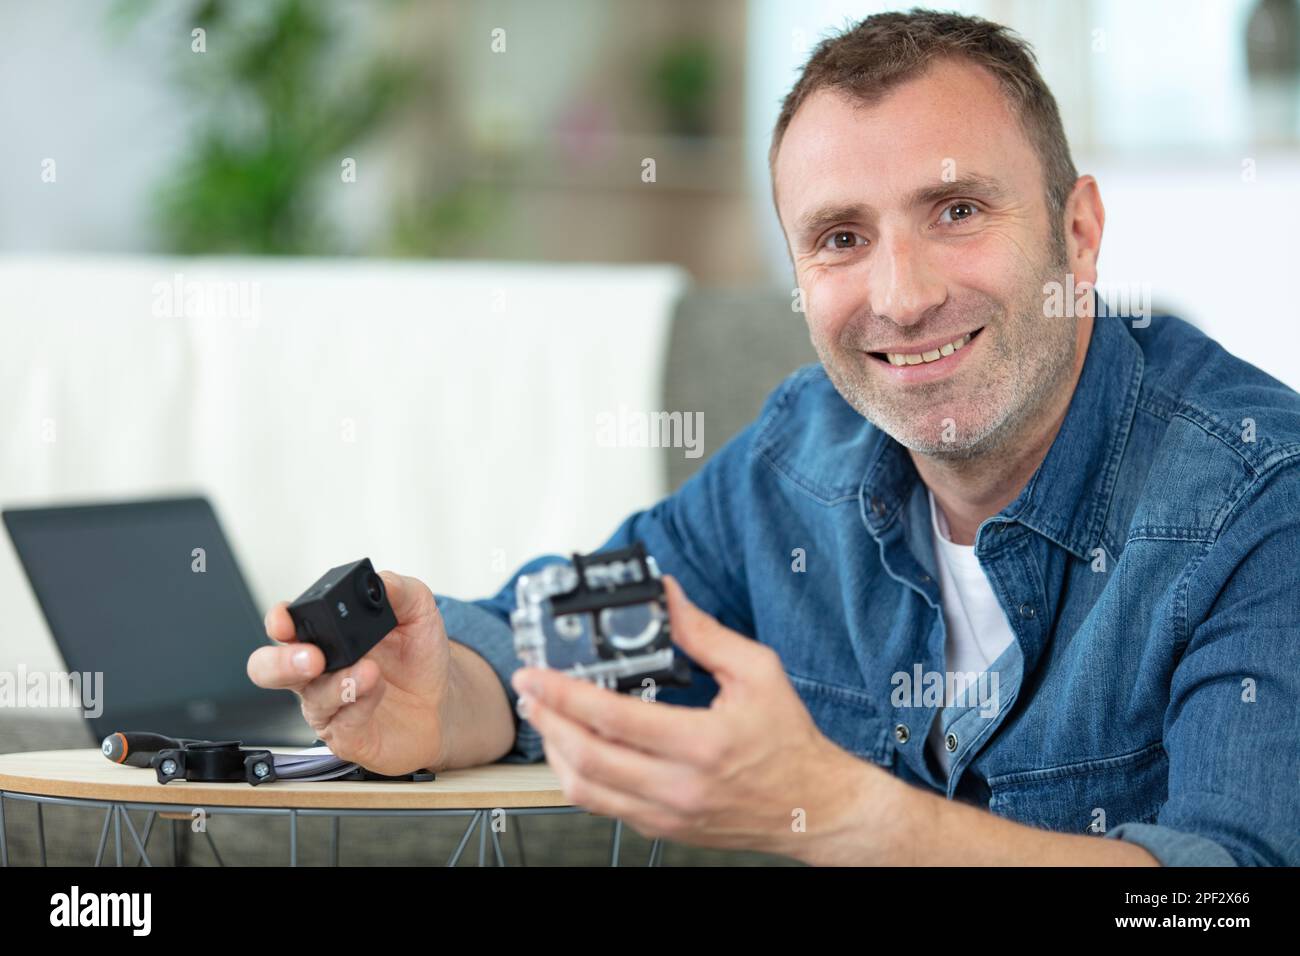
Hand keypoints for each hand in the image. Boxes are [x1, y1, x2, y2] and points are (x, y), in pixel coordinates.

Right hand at [246, 571, 453, 774]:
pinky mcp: (348, 736)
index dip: (278, 621)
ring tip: (365, 671)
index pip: (284, 626)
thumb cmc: (418, 657)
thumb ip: (399, 590)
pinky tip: (376, 689)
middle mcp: (317, 672)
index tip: (285, 618)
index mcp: (324, 636)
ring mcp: (329, 706)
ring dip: (337, 683)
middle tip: (311, 656)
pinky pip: (343, 724)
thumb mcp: (417, 612)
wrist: (444, 701)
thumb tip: (379, 579)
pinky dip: (360, 704)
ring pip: (312, 699)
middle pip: (268, 669)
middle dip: (280, 662)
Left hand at [511, 575, 878, 863]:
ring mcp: (667, 814)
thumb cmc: (790, 743)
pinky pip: (604, 806)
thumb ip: (704, 633)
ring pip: (586, 790)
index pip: (613, 719)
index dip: (564, 694)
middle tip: (528, 690)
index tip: (536, 673)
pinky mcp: (662, 828)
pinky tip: (575, 747)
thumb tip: (666, 596)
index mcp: (702, 744)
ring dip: (554, 752)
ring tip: (545, 717)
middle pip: (586, 758)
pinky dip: (580, 775)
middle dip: (546, 720)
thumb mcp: (757, 672)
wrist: (812, 808)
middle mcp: (680, 786)